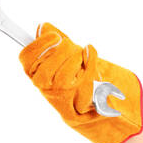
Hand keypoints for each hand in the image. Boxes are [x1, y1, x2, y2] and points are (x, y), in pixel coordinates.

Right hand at [19, 23, 142, 142]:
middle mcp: (48, 93)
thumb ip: (59, 46)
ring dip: (76, 59)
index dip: (36, 46)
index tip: (52, 34)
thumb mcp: (73, 61)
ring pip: (63, 78)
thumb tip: (44, 27)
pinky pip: (83, 85)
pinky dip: (90, 63)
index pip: (26, 61)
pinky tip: (91, 52)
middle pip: (45, 69)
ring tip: (84, 54)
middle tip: (73, 45)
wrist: (116, 116)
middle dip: (62, 51)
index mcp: (41, 79)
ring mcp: (63, 103)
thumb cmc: (92, 85)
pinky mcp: (79, 113)